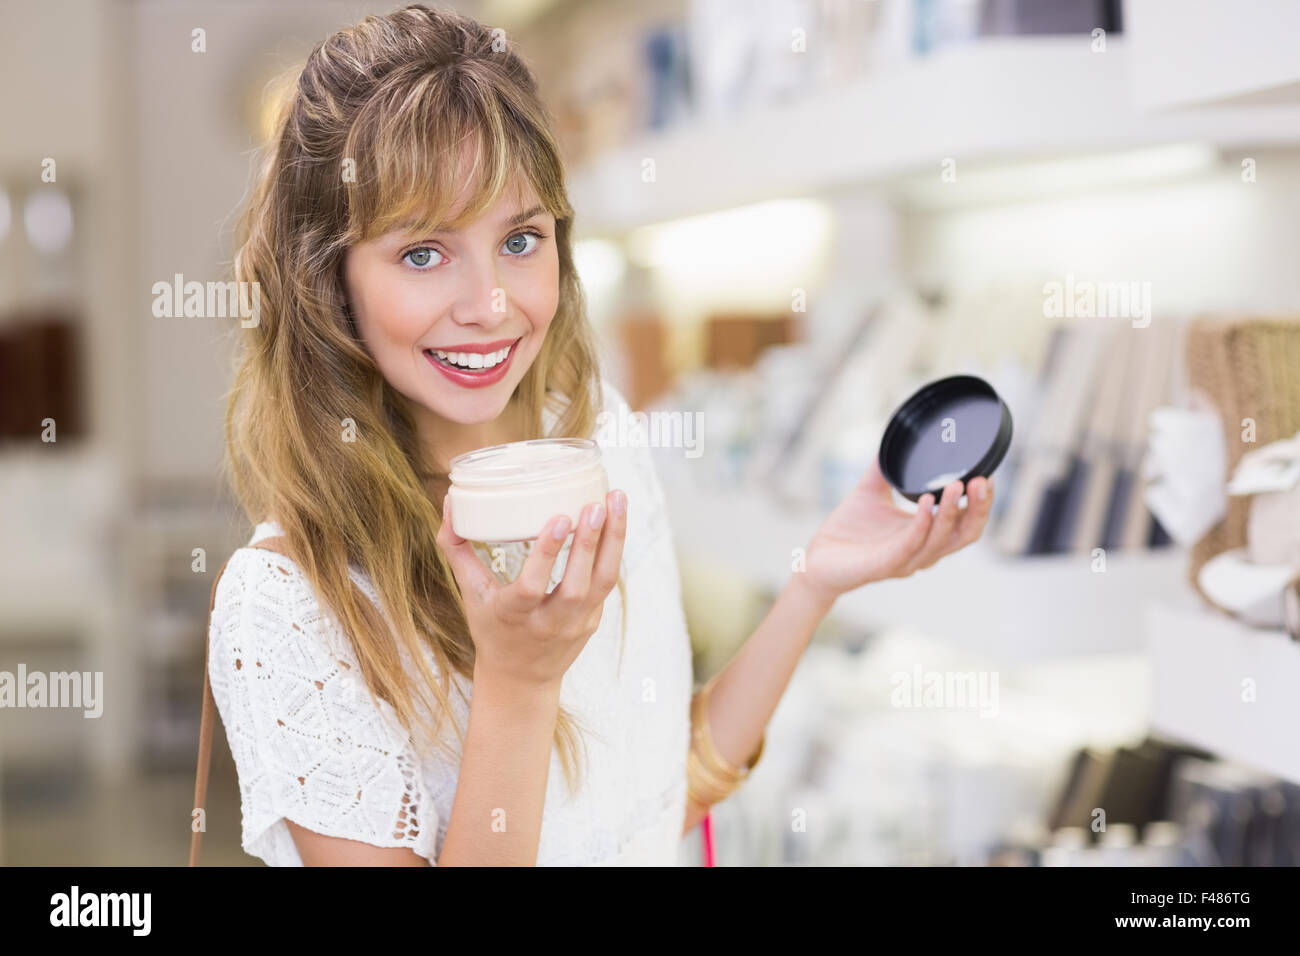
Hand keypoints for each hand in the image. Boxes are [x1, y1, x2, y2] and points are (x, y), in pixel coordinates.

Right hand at [436, 490, 627, 691]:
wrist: (520, 678)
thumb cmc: (492, 627)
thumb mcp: (471, 593)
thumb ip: (456, 550)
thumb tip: (448, 504)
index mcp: (513, 616)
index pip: (532, 586)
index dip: (546, 554)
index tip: (560, 519)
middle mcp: (549, 622)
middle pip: (576, 584)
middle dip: (589, 542)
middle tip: (595, 503)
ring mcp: (576, 622)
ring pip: (603, 580)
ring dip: (613, 538)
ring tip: (617, 498)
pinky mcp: (593, 618)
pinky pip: (607, 579)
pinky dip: (613, 547)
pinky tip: (617, 515)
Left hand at [798, 459, 993, 604]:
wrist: (818, 558)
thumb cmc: (848, 530)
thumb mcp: (871, 491)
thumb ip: (886, 468)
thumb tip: (895, 438)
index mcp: (925, 534)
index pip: (965, 523)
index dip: (980, 503)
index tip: (988, 476)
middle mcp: (922, 551)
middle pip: (964, 535)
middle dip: (977, 508)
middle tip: (982, 481)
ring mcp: (905, 560)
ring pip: (941, 540)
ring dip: (951, 512)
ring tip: (957, 485)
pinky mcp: (884, 565)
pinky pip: (910, 545)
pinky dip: (922, 523)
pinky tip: (927, 502)